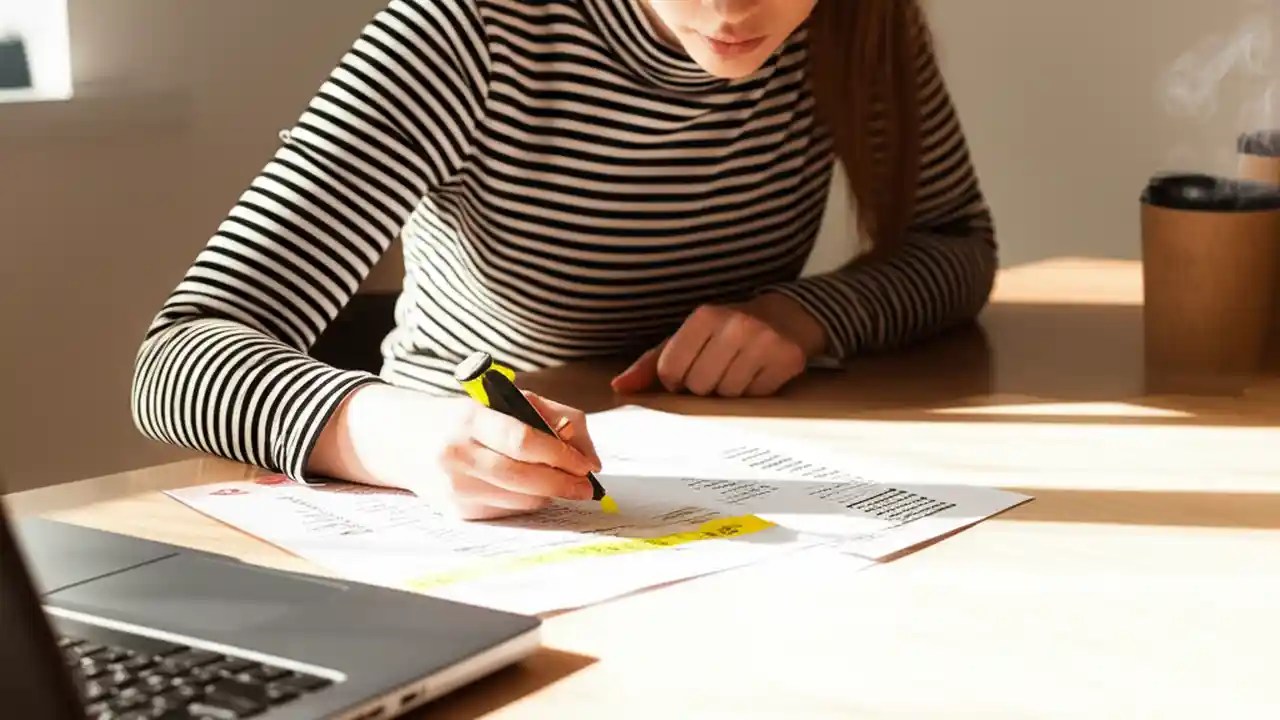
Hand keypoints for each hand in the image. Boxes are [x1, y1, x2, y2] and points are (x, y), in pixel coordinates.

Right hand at [309, 384, 601, 520]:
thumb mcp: (502, 401)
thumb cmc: (463, 417)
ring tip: (564, 486)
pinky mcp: (455, 511)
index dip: (561, 454)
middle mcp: (456, 454)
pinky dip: (527, 503)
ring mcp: (454, 487)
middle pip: (523, 477)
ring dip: (549, 496)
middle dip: (564, 484)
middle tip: (586, 487)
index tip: (586, 464)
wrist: (403, 440)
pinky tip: (533, 491)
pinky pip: (506, 512)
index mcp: (468, 417)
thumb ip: (551, 416)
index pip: (523, 440)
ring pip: (519, 500)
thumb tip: (589, 455)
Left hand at [610, 293, 826, 396]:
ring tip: (736, 371)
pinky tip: (756, 374)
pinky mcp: (787, 360)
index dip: (675, 381)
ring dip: (727, 392)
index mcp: (705, 315)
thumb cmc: (727, 330)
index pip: (671, 370)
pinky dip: (752, 393)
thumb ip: (652, 362)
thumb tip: (619, 386)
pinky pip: (755, 397)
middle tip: (715, 371)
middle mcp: (736, 325)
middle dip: (703, 387)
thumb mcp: (689, 337)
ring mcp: (764, 343)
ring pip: (727, 395)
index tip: (687, 372)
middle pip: (699, 386)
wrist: (787, 316)